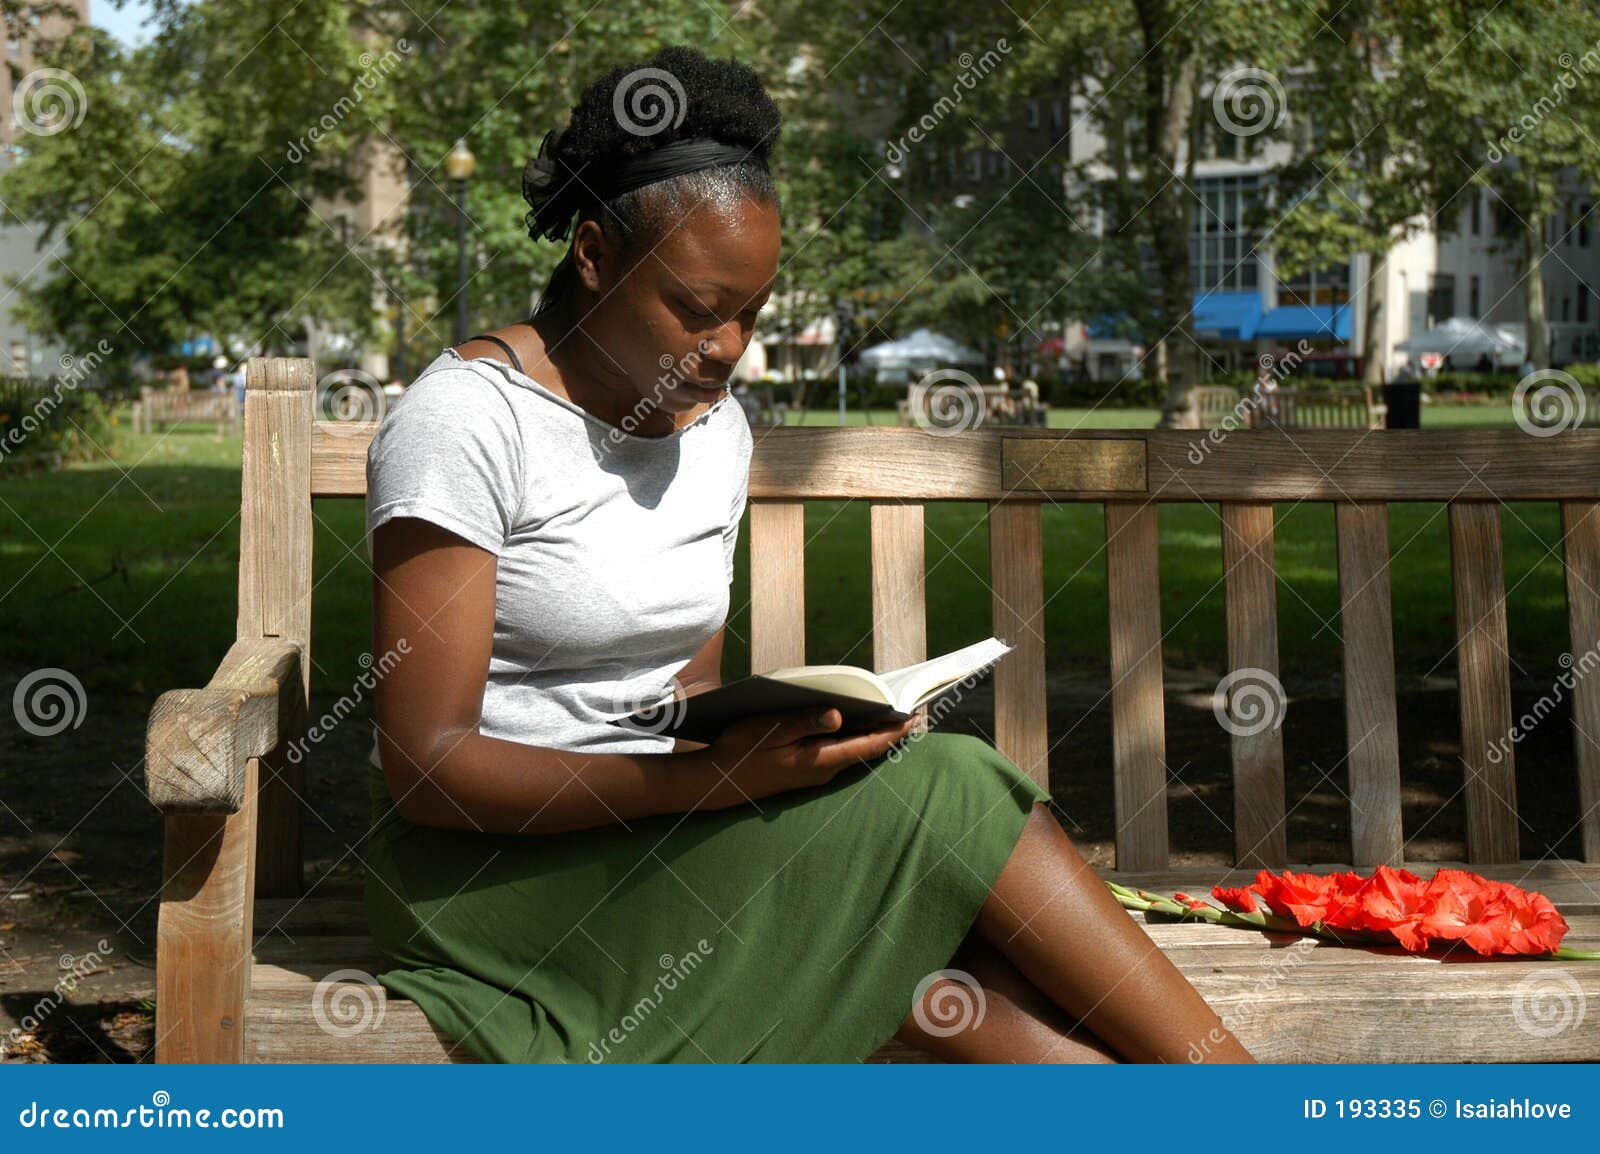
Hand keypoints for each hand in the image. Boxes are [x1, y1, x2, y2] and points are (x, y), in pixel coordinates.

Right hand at [685, 706, 919, 810]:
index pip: (868, 745)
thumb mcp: (770, 730)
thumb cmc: (741, 752)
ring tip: (895, 715)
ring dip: (875, 735)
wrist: (718, 782)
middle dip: (891, 732)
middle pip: (867, 749)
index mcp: (819, 760)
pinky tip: (858, 724)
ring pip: (855, 752)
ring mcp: (816, 772)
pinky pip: (840, 753)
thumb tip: (837, 715)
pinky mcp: (807, 770)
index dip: (894, 732)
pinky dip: (856, 738)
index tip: (916, 719)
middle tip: (915, 714)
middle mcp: (824, 770)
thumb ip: (804, 722)